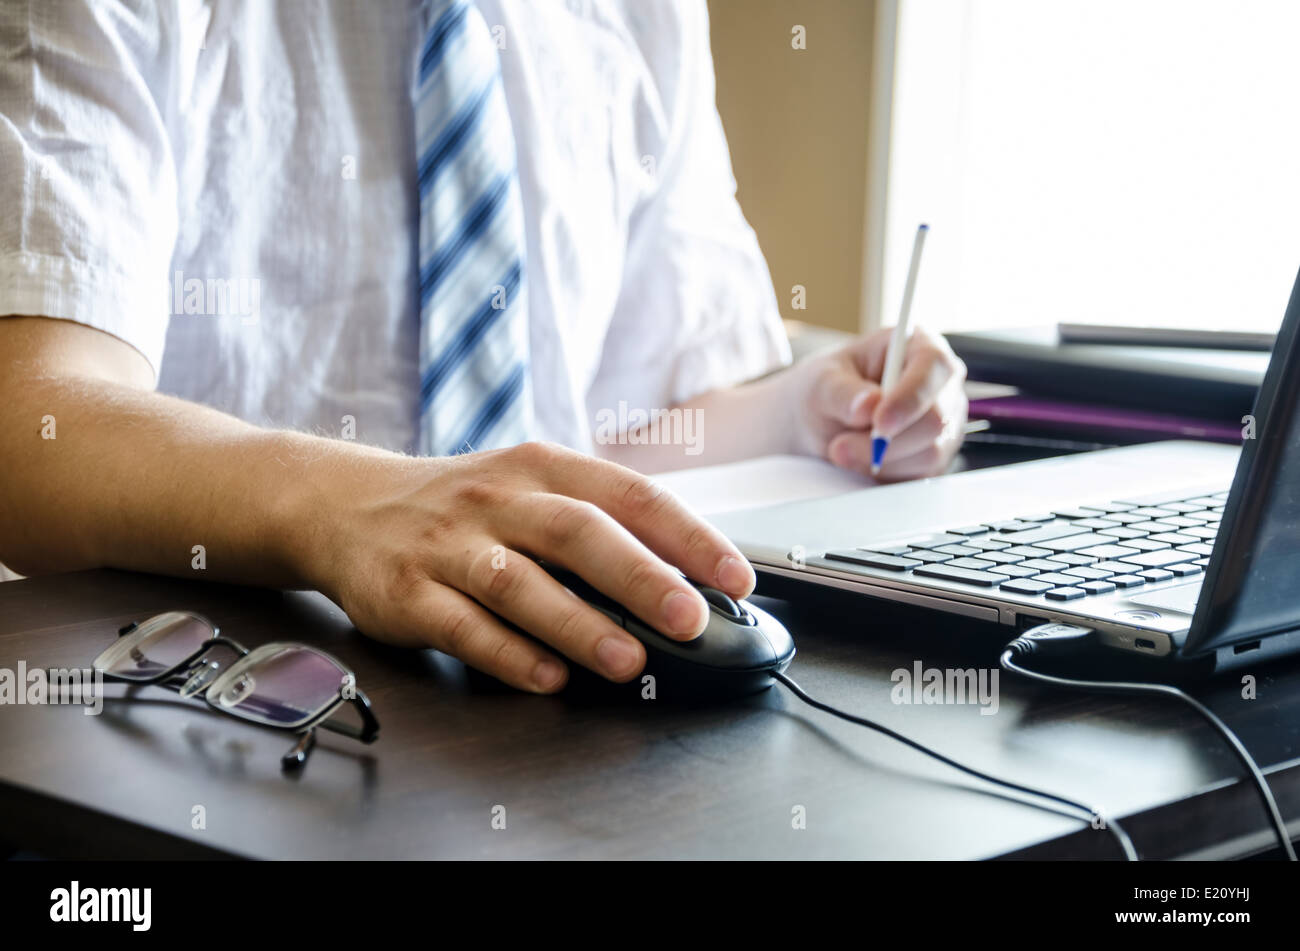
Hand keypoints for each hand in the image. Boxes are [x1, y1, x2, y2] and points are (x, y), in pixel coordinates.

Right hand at [306, 442, 754, 692]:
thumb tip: (685, 580)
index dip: (686, 535)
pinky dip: (507, 653)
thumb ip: (597, 527)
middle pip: (577, 532)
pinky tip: (547, 676)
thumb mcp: (530, 491)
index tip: (734, 577)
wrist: (348, 505)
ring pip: (518, 582)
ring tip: (626, 660)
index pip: (627, 493)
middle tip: (689, 619)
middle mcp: (497, 499)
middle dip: (639, 577)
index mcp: (541, 469)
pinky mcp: (406, 591)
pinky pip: (461, 625)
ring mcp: (448, 544)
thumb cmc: (465, 506)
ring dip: (577, 623)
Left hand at [790, 326, 967, 480]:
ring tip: (840, 450)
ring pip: (929, 454)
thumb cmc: (826, 389)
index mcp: (919, 347)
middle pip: (936, 419)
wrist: (819, 421)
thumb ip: (843, 393)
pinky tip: (860, 462)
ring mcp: (943, 425)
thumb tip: (869, 405)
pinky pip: (919, 476)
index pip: (934, 367)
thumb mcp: (821, 383)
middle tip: (840, 447)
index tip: (879, 422)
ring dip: (880, 460)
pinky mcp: (934, 459)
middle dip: (887, 441)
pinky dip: (885, 475)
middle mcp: (939, 386)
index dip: (910, 397)